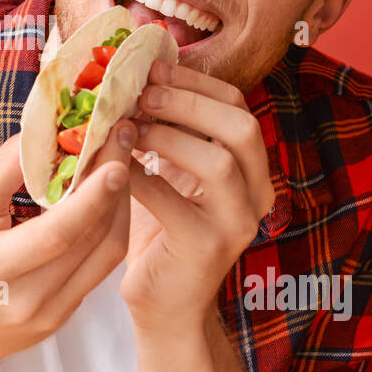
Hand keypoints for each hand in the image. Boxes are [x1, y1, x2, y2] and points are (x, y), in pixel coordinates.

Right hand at [0, 122, 137, 371]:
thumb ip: (6, 169)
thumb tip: (47, 129)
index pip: (57, 233)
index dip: (92, 195)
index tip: (114, 158)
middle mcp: (29, 299)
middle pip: (92, 240)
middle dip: (114, 185)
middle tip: (120, 139)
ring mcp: (53, 313)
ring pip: (107, 253)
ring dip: (120, 204)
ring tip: (118, 162)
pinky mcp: (67, 314)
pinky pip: (101, 266)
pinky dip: (109, 227)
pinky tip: (107, 198)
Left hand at [121, 61, 276, 332]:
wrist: (165, 304)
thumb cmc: (161, 229)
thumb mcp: (170, 171)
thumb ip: (168, 130)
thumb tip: (138, 72)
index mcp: (251, 168)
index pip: (238, 107)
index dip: (196, 83)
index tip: (153, 68)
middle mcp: (257, 193)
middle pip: (241, 127)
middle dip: (188, 103)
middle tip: (141, 94)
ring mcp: (237, 223)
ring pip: (216, 163)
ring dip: (166, 137)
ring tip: (127, 129)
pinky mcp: (207, 249)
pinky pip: (174, 203)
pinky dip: (140, 178)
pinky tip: (114, 170)